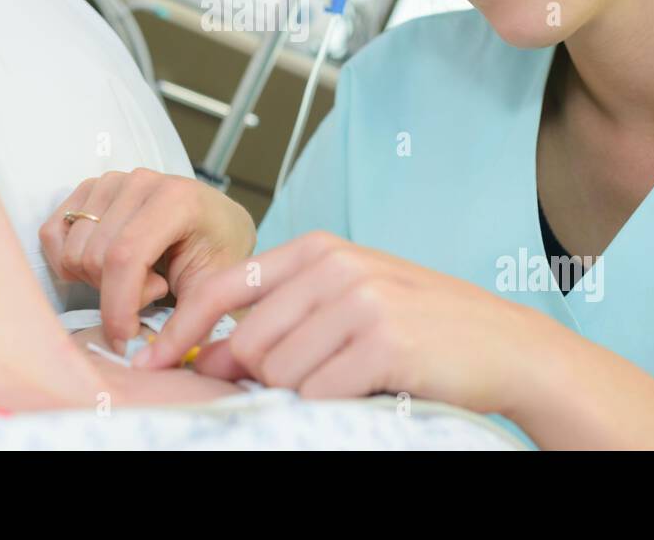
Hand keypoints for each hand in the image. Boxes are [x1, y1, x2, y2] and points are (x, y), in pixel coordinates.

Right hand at [39, 168, 255, 350]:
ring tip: (136, 274)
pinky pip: (52, 234)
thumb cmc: (216, 252)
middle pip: (94, 258)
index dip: (117, 305)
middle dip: (115, 295)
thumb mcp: (214, 289)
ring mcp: (110, 182)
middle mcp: (139, 183)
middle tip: (153, 291)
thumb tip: (146, 361)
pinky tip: (106, 266)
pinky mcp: (88, 190)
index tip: (125, 338)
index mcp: (176, 200)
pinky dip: (69, 262)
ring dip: (96, 279)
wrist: (215, 220)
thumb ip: (185, 324)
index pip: (125, 256)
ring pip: (72, 251)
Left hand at [133, 231, 554, 415]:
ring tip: (352, 377)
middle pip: (248, 344)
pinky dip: (334, 404)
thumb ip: (283, 314)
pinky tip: (369, 388)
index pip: (222, 287)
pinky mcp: (383, 343)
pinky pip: (320, 394)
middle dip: (260, 378)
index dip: (180, 329)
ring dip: (305, 392)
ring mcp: (359, 302)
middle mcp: (334, 267)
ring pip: (279, 374)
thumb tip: (211, 354)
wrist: (504, 343)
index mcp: (317, 249)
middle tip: (313, 380)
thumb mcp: (348, 299)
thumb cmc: (422, 324)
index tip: (149, 361)